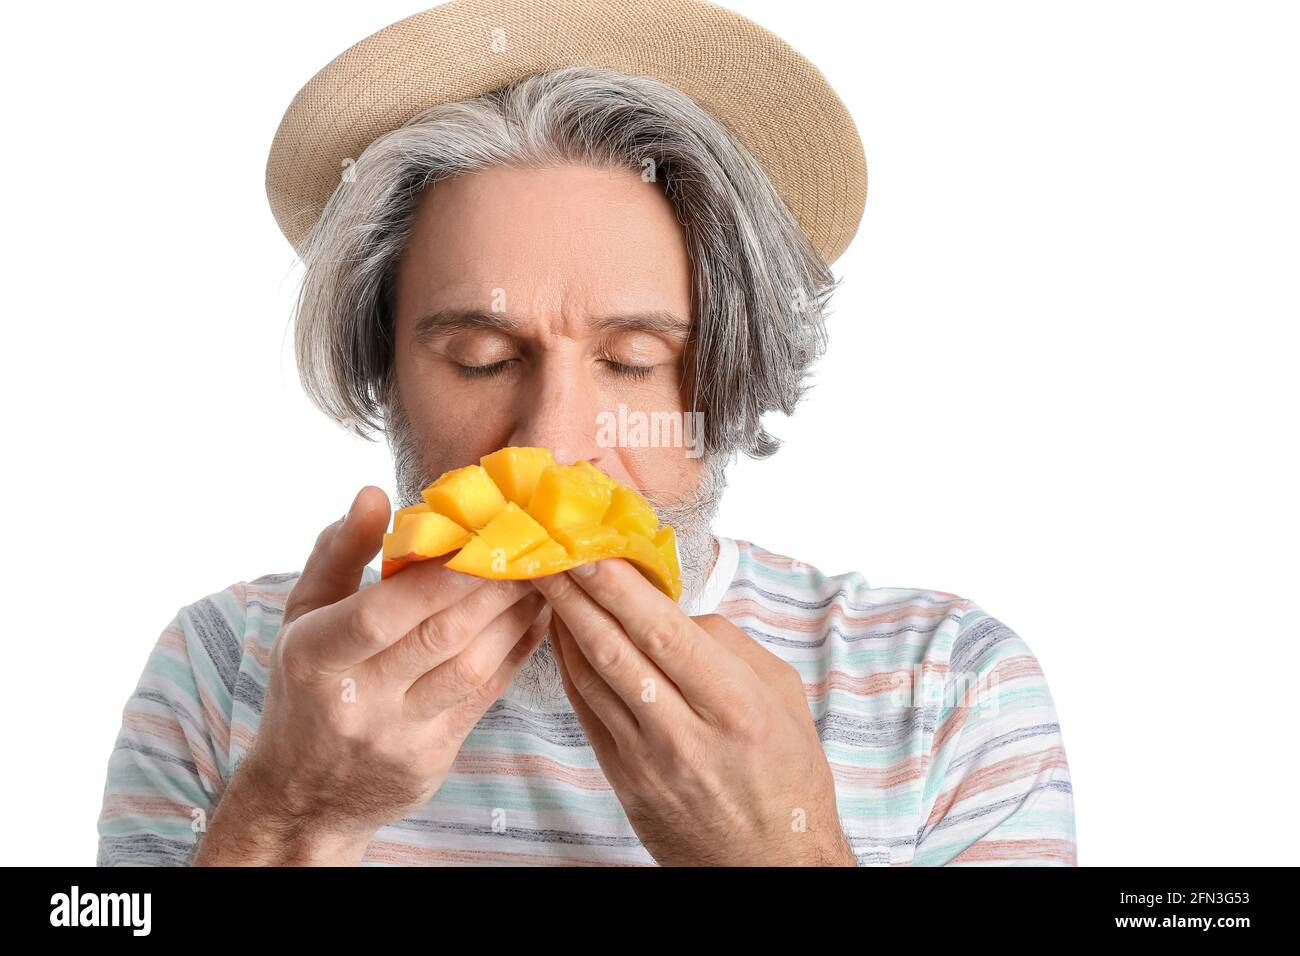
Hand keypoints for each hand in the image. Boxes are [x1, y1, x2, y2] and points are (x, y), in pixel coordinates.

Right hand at [194, 487, 549, 864]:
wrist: (304, 797)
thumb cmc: (306, 686)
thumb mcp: (303, 615)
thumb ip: (338, 552)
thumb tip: (373, 494)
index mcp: (313, 659)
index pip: (377, 613)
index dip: (435, 576)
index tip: (478, 535)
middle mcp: (356, 702)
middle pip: (438, 637)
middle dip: (492, 586)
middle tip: (528, 542)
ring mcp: (398, 736)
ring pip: (473, 668)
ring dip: (514, 616)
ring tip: (539, 574)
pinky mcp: (433, 758)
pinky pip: (486, 696)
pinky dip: (517, 650)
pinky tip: (536, 616)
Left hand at [532, 560, 854, 866]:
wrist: (771, 862)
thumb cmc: (786, 771)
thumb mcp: (783, 695)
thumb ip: (729, 644)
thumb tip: (675, 610)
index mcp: (735, 705)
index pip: (664, 633)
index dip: (620, 588)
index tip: (590, 550)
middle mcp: (687, 734)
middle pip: (617, 651)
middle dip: (577, 596)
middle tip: (550, 554)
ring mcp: (649, 762)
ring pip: (592, 680)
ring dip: (564, 627)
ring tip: (548, 585)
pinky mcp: (625, 781)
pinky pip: (587, 712)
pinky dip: (570, 669)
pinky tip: (561, 637)